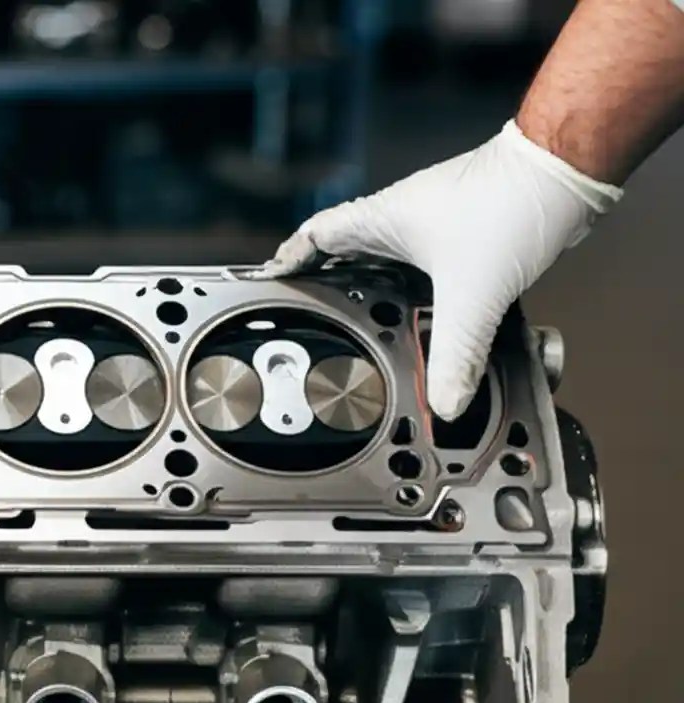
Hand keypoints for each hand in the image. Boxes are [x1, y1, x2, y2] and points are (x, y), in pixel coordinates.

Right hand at [244, 120, 622, 420]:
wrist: (563, 171)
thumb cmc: (513, 202)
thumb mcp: (474, 292)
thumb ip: (457, 351)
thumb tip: (444, 400)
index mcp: (382, 221)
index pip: (315, 236)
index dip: (289, 258)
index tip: (270, 277)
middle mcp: (400, 218)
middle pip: (342, 250)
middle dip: (322, 278)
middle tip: (306, 306)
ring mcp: (430, 223)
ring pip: (381, 257)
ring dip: (366, 282)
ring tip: (355, 316)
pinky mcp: (460, 231)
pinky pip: (416, 264)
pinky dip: (407, 286)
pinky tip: (419, 308)